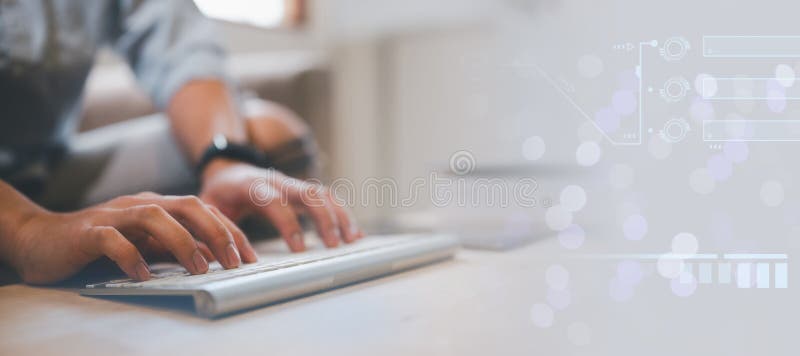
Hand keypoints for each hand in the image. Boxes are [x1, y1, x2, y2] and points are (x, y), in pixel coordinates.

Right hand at [9, 192, 257, 283]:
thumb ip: (174, 247)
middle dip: (216, 232)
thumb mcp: (144, 244)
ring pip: (153, 216)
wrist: (41, 238)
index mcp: (156, 206)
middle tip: (234, 262)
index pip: (203, 210)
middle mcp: (139, 204)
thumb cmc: (98, 244)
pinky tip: (144, 274)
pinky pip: (112, 239)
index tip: (250, 256)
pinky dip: (131, 255)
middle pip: (187, 206)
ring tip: (200, 268)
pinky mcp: (87, 232)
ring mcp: (113, 215)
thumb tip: (212, 258)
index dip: (230, 231)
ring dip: (181, 242)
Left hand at [200, 161, 363, 251]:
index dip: (288, 223)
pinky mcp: (302, 189)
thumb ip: (214, 227)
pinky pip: (328, 197)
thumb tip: (222, 256)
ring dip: (340, 215)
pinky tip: (353, 233)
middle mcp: (277, 180)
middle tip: (333, 245)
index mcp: (252, 184)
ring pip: (322, 193)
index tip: (300, 248)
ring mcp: (293, 183)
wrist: (229, 166)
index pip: (275, 201)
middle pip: (308, 193)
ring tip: (352, 240)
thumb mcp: (207, 207)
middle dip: (324, 218)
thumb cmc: (219, 192)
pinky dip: (342, 213)